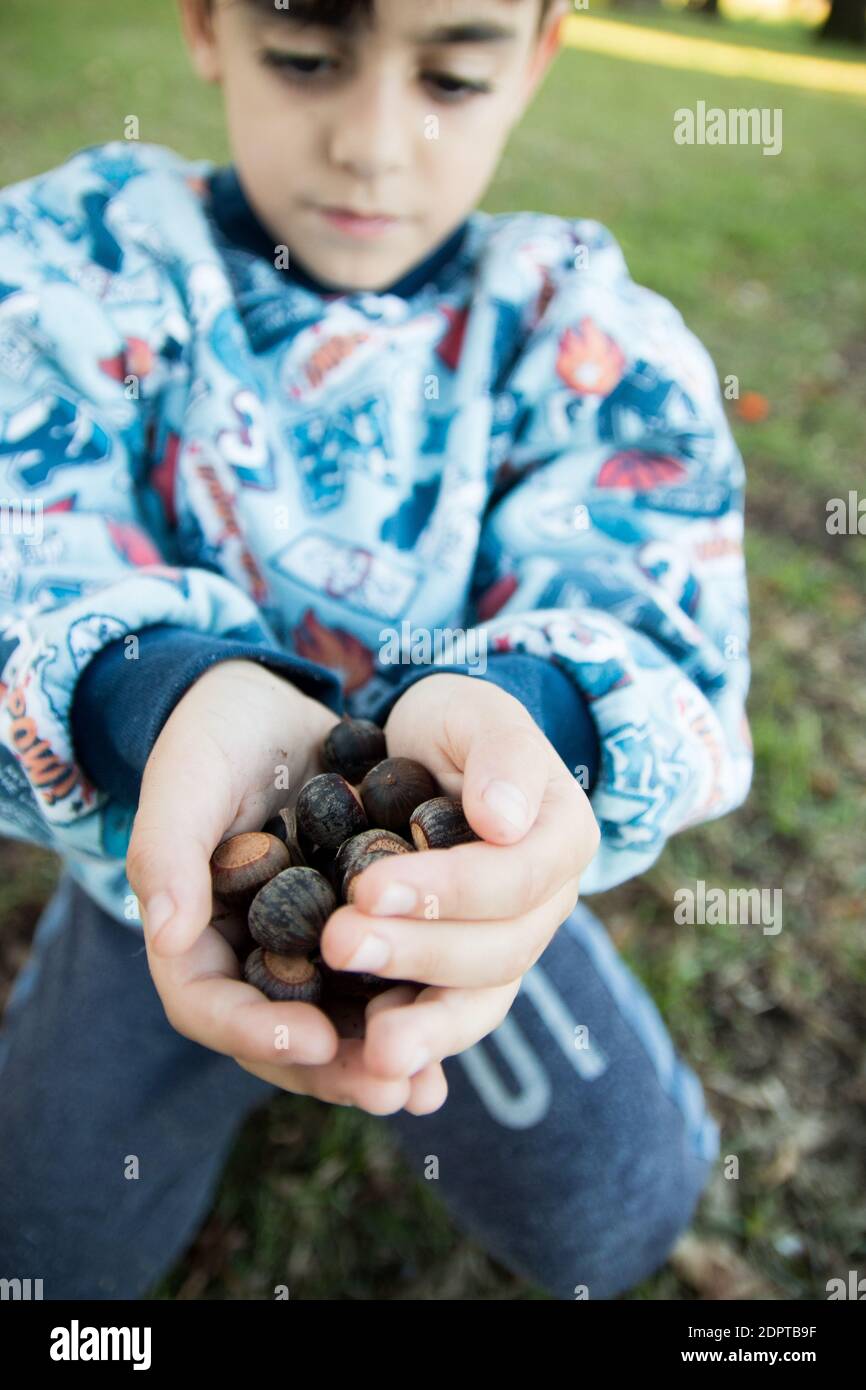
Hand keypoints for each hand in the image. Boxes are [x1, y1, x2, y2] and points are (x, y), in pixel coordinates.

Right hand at [126, 660, 447, 1115]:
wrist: (270, 705)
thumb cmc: (214, 735)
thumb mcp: (185, 778)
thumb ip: (168, 852)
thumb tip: (165, 935)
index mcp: (189, 934)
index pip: (207, 1005)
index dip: (254, 1030)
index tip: (312, 1035)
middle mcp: (244, 957)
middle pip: (277, 1037)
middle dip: (331, 1069)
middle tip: (388, 1086)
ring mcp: (299, 951)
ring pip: (332, 1024)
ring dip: (376, 1059)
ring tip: (426, 1084)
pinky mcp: (348, 931)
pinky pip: (374, 985)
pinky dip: (407, 1009)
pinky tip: (452, 1028)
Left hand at [319, 673, 600, 1084]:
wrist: (431, 756)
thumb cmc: (455, 725)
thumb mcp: (476, 713)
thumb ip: (502, 755)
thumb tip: (505, 821)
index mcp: (561, 838)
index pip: (515, 879)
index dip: (447, 890)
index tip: (368, 886)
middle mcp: (546, 905)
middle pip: (499, 950)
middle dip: (419, 953)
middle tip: (338, 944)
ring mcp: (507, 946)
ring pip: (480, 1003)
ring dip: (427, 1030)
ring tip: (375, 1054)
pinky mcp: (461, 977)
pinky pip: (447, 1020)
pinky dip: (415, 1046)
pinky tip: (369, 1066)